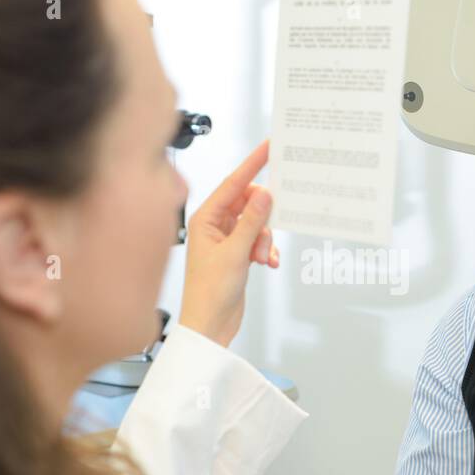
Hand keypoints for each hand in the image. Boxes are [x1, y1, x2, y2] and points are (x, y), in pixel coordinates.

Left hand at [178, 140, 277, 346]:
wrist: (209, 325)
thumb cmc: (208, 293)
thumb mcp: (235, 253)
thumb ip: (252, 222)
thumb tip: (264, 194)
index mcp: (204, 218)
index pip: (233, 183)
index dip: (253, 164)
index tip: (269, 148)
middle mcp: (214, 225)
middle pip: (249, 203)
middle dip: (263, 218)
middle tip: (265, 234)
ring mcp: (226, 239)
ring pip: (257, 223)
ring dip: (265, 238)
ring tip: (262, 257)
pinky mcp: (237, 253)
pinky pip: (258, 240)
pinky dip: (266, 249)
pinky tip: (266, 263)